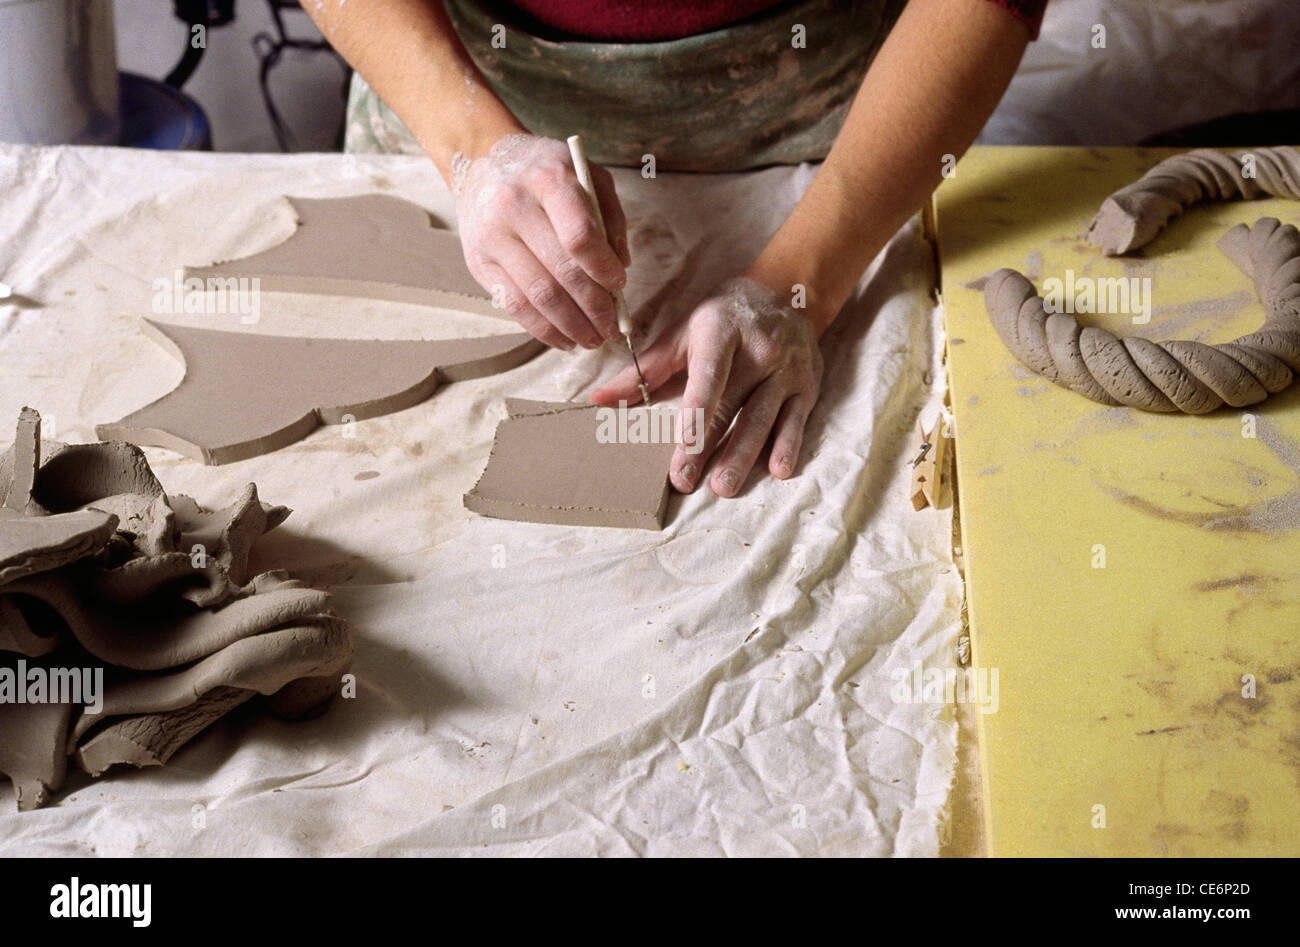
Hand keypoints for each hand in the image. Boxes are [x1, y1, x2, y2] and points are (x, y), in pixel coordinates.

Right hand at [455, 133, 630, 349]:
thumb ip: (609, 216)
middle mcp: (514, 207)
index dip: (603, 268)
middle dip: (594, 308)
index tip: (619, 286)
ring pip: (538, 296)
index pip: (579, 235)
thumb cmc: (544, 171)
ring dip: (571, 326)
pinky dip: (543, 329)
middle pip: (561, 272)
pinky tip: (564, 338)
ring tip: (593, 339)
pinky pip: (513, 305)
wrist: (484, 161)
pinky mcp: (478, 262)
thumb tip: (621, 266)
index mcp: (548, 180)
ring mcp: (492, 237)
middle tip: (612, 327)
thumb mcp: (586, 174)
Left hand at [591, 277, 822, 496]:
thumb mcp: (683, 334)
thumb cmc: (722, 320)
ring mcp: (788, 368)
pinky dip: (787, 446)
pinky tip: (776, 470)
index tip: (680, 449)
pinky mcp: (807, 385)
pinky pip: (796, 420)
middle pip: (731, 405)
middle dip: (708, 448)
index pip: (707, 379)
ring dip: (743, 455)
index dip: (694, 417)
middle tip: (685, 482)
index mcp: (722, 331)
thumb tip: (598, 400)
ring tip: (723, 486)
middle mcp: (759, 348)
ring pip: (763, 418)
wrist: (785, 293)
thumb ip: (644, 370)